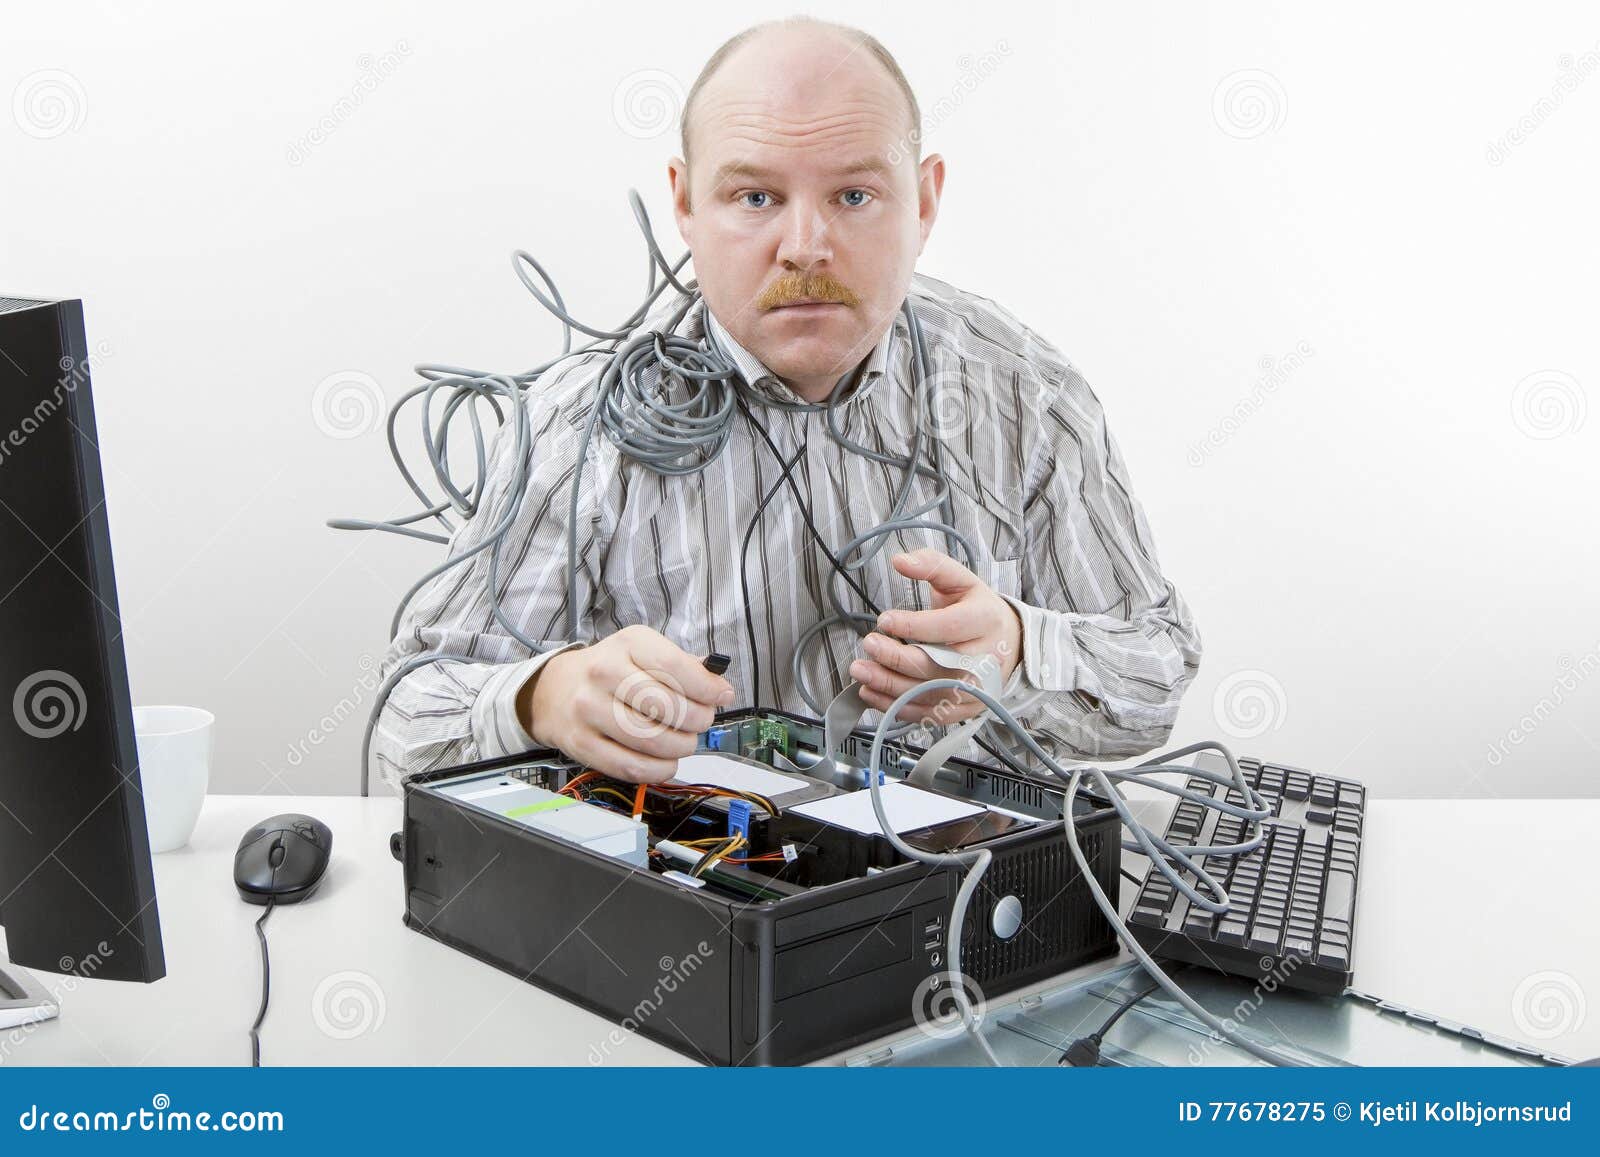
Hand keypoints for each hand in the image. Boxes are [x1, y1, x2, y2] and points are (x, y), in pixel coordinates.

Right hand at [518, 624, 734, 781]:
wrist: (555, 690)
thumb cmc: (609, 670)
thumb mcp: (642, 650)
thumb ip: (682, 665)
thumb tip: (718, 686)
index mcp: (627, 644)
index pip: (675, 667)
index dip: (706, 687)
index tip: (722, 696)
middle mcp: (604, 673)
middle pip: (667, 707)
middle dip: (698, 720)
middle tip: (702, 722)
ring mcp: (589, 709)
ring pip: (652, 740)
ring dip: (681, 747)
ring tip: (684, 742)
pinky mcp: (582, 744)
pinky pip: (631, 766)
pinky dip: (659, 770)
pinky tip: (667, 762)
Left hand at [849, 548, 1022, 724]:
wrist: (1010, 644)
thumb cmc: (978, 610)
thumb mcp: (961, 580)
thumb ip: (931, 565)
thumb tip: (899, 560)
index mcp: (985, 621)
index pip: (948, 627)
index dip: (914, 626)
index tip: (884, 620)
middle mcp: (984, 660)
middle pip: (935, 665)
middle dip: (896, 658)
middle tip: (868, 644)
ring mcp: (975, 689)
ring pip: (928, 693)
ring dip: (889, 685)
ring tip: (860, 670)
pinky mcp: (964, 709)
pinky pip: (927, 713)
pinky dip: (896, 706)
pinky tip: (872, 692)